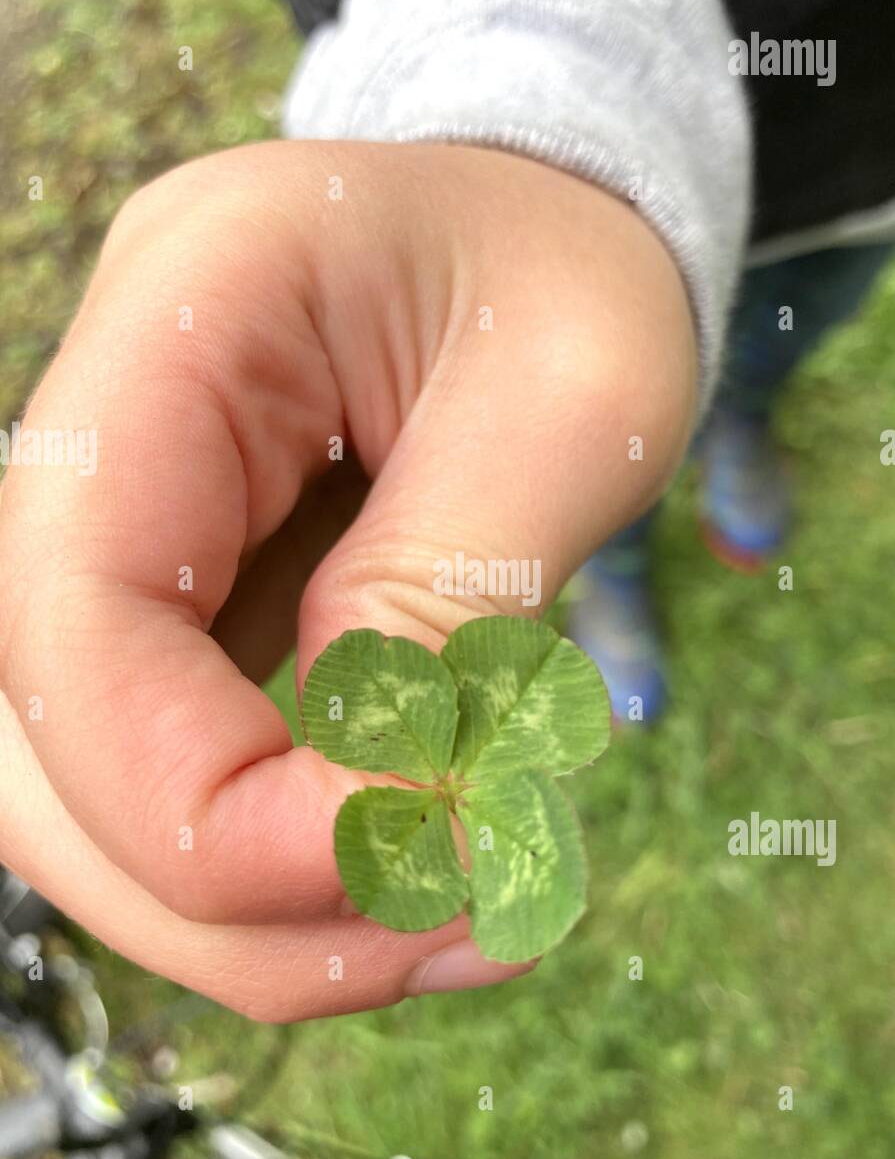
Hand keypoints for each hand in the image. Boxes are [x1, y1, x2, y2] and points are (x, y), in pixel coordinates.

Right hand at [0, 140, 694, 1018]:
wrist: (554, 236)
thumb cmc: (578, 278)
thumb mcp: (573, 404)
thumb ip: (451, 591)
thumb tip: (372, 802)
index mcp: (184, 317)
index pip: (74, 615)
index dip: (205, 797)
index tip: (422, 851)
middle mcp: (112, 430)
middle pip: (47, 741)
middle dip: (234, 887)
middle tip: (449, 919)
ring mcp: (133, 529)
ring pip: (94, 793)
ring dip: (260, 909)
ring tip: (463, 922)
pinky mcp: (184, 601)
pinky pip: (182, 771)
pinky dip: (292, 866)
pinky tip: (432, 878)